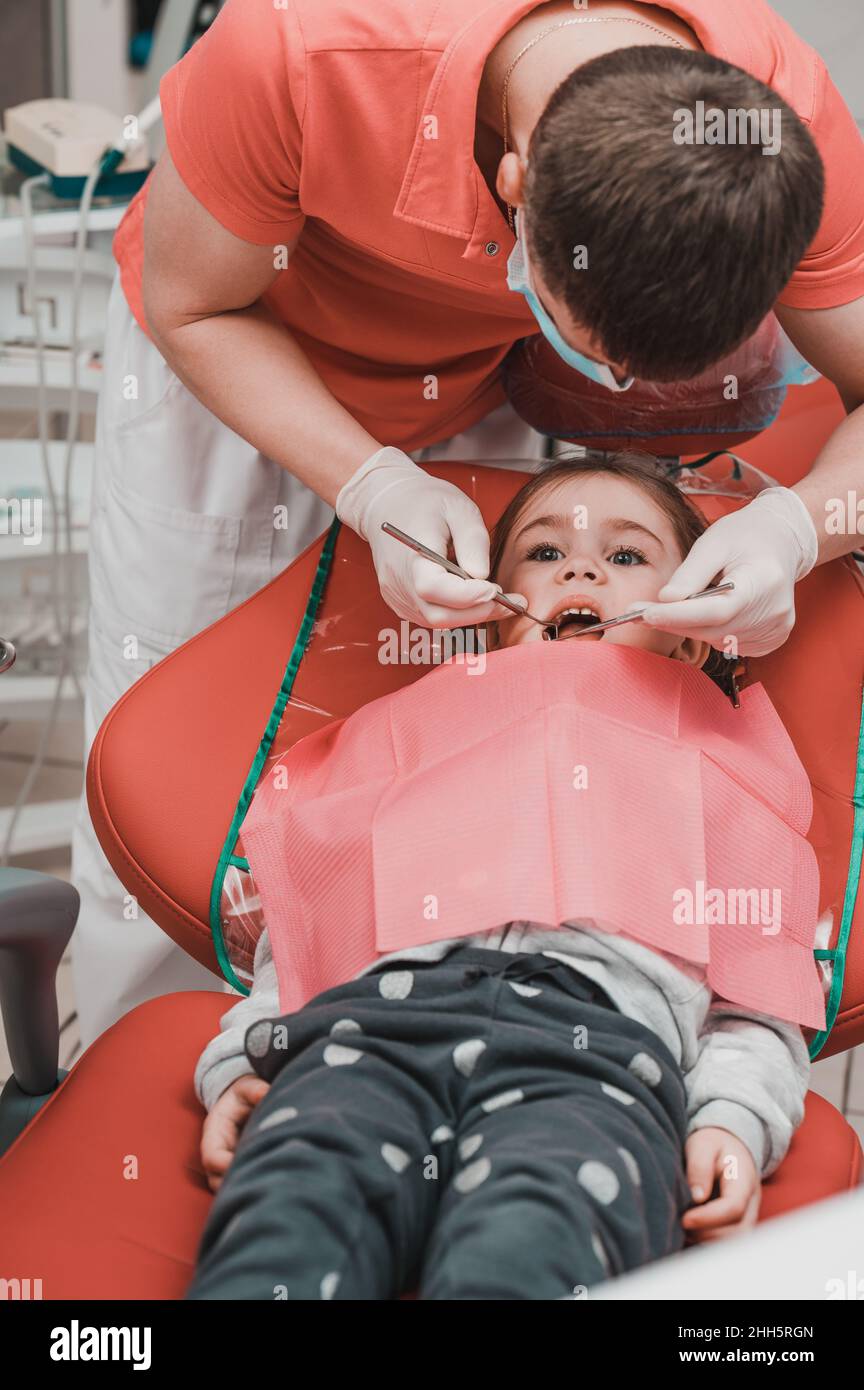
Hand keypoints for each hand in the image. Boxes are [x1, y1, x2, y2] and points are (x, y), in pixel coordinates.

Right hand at [200, 1073, 270, 1193]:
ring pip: (226, 1187)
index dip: (225, 1165)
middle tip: (262, 1183)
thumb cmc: (244, 1094)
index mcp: (215, 1132)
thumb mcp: (247, 1087)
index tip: (247, 1165)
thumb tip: (266, 1094)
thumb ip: (255, 1090)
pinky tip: (270, 1184)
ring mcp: (225, 1163)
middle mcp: (217, 1152)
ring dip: (244, 1188)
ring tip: (267, 1186)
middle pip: (216, 1179)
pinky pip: (239, 1185)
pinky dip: (251, 1187)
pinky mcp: (237, 1169)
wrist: (244, 1099)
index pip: (212, 1157)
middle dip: (234, 1185)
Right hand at [335, 446, 526, 627]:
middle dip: (478, 612)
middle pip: (437, 614)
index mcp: (410, 553)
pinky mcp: (400, 602)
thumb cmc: (426, 502)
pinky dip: (456, 614)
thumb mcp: (459, 508)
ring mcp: (397, 594)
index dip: (467, 595)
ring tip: (498, 600)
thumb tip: (483, 576)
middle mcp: (399, 580)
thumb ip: (473, 541)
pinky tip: (474, 599)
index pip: (433, 587)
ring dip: (471, 616)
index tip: (496, 589)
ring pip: (436, 621)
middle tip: (511, 603)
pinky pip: (430, 617)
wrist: (388, 503)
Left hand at [637, 488, 818, 656]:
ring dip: (692, 626)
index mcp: (764, 581)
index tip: (646, 613)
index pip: (717, 610)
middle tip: (640, 611)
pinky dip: (711, 631)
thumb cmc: (746, 536)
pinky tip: (713, 611)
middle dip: (674, 621)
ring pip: (717, 640)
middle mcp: (775, 612)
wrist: (782, 543)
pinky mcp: (771, 639)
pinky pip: (728, 643)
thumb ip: (690, 574)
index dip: (679, 615)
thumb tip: (665, 600)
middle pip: (713, 629)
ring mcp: (775, 629)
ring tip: (685, 602)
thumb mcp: (714, 542)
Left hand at [682, 1127, 760, 1242]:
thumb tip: (697, 1197)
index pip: (733, 1208)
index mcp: (743, 1181)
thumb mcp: (703, 1145)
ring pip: (732, 1243)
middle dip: (705, 1234)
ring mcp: (746, 1218)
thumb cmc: (713, 1145)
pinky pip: (725, 1243)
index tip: (684, 1219)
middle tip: (679, 1223)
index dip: (708, 1218)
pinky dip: (707, 1242)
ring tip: (682, 1226)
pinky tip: (688, 1230)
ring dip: (706, 1241)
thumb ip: (699, 1167)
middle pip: (735, 1232)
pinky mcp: (736, 1226)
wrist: (728, 1147)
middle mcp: (750, 1204)